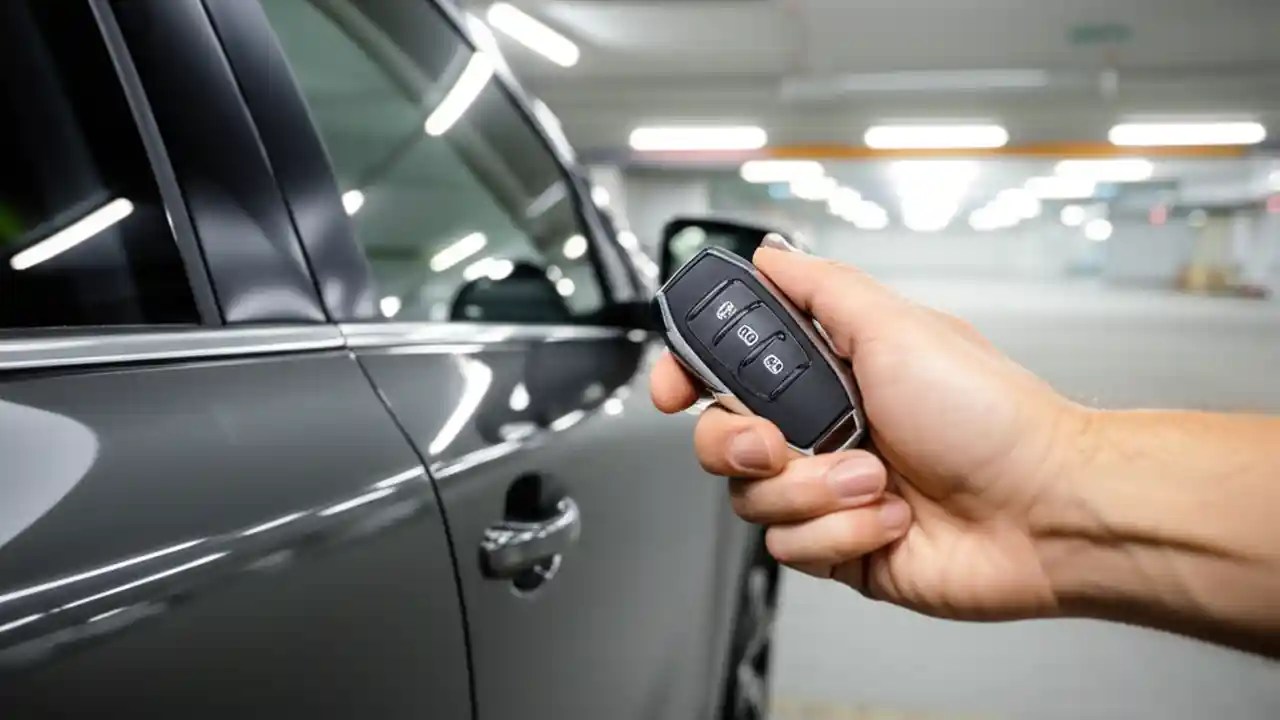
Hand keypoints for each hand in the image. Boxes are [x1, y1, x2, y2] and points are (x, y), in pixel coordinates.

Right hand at [652, 246, 1087, 620]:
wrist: (1045, 510)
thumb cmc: (992, 416)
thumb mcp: (896, 328)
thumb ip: (820, 289)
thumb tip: (770, 255)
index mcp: (829, 371)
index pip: (728, 368)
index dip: (687, 375)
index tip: (673, 388)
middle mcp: (823, 431)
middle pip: (721, 439)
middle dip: (740, 443)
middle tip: (779, 442)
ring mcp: (829, 492)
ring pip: (752, 499)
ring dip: (815, 491)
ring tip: (875, 478)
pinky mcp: (841, 547)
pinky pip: (792, 548)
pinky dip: (842, 532)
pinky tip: (891, 517)